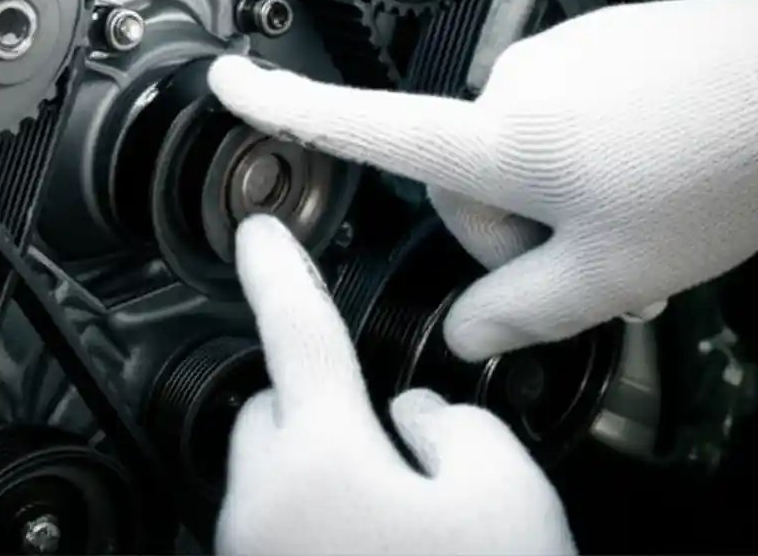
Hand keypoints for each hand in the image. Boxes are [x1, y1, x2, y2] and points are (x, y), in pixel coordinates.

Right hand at [210, 0, 757, 360]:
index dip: (287, 108)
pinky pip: (564, 118)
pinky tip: (649, 178)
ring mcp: (557, 61)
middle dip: (516, 232)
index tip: (225, 82)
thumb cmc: (713, 168)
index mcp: (500, 141)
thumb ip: (522, 314)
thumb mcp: (613, 273)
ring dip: (561, 201)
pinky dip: (589, 161)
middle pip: (467, 181)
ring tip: (636, 223)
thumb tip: (464, 336)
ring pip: (521, 155)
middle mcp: (514, 88)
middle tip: (593, 264)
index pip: (367, 127)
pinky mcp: (597, 48)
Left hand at [215, 215, 573, 555]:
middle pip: (282, 411)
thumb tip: (422, 416)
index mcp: (317, 457)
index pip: (294, 330)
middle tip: (403, 450)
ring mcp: (250, 552)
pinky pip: (287, 527)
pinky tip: (386, 548)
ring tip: (406, 520)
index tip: (258, 233)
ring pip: (284, 475)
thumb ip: (461, 424)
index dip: (278, 270)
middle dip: (329, 408)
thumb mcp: (507, 494)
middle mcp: (262, 504)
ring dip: (333, 473)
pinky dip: (326, 522)